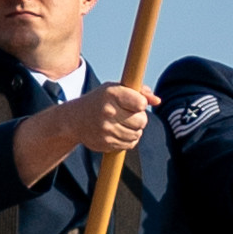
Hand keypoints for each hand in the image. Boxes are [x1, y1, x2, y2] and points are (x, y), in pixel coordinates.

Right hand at [18, 77, 153, 179]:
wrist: (74, 120)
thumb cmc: (100, 101)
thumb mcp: (115, 89)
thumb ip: (139, 92)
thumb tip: (157, 101)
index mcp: (111, 94)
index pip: (141, 103)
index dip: (141, 104)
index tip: (135, 103)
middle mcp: (108, 111)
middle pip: (142, 120)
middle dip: (140, 118)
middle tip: (130, 115)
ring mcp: (106, 129)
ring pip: (137, 134)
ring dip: (135, 130)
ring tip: (124, 123)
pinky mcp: (106, 143)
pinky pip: (130, 144)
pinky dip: (129, 139)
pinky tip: (120, 132)